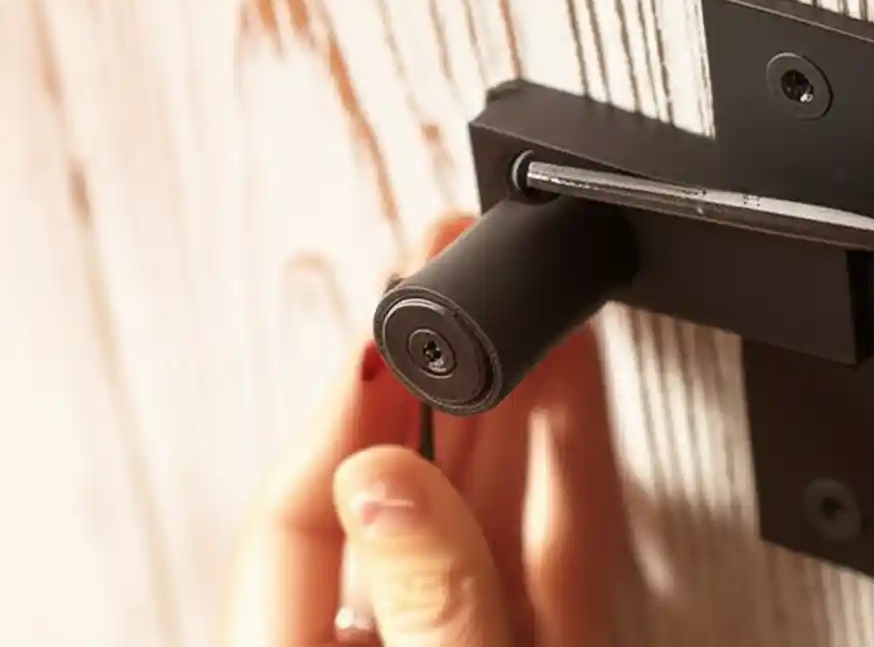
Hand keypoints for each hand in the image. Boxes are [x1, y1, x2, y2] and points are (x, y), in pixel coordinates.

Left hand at [222, 216, 628, 645]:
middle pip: (398, 489)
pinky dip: (573, 461)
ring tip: (523, 301)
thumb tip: (386, 481)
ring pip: (488, 503)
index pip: (296, 522)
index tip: (377, 343)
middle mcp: (390, 641)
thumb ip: (426, 596)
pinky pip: (558, 548)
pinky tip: (575, 382)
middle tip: (443, 266)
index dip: (339, 417)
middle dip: (427, 372)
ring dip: (512, 393)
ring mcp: (475, 639)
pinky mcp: (546, 646)